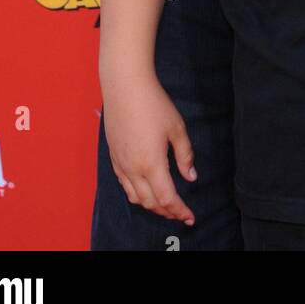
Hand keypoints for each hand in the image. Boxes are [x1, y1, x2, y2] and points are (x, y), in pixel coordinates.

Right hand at [102, 74, 197, 223]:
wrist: (125, 87)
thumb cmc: (154, 104)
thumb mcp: (177, 128)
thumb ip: (185, 155)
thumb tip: (190, 177)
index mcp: (151, 164)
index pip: (167, 198)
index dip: (179, 210)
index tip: (190, 217)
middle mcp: (133, 169)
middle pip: (150, 203)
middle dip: (166, 212)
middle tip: (180, 213)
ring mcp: (120, 164)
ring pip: (135, 197)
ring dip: (151, 205)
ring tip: (165, 204)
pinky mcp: (113, 157)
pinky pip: (124, 185)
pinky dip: (137, 194)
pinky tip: (146, 188)